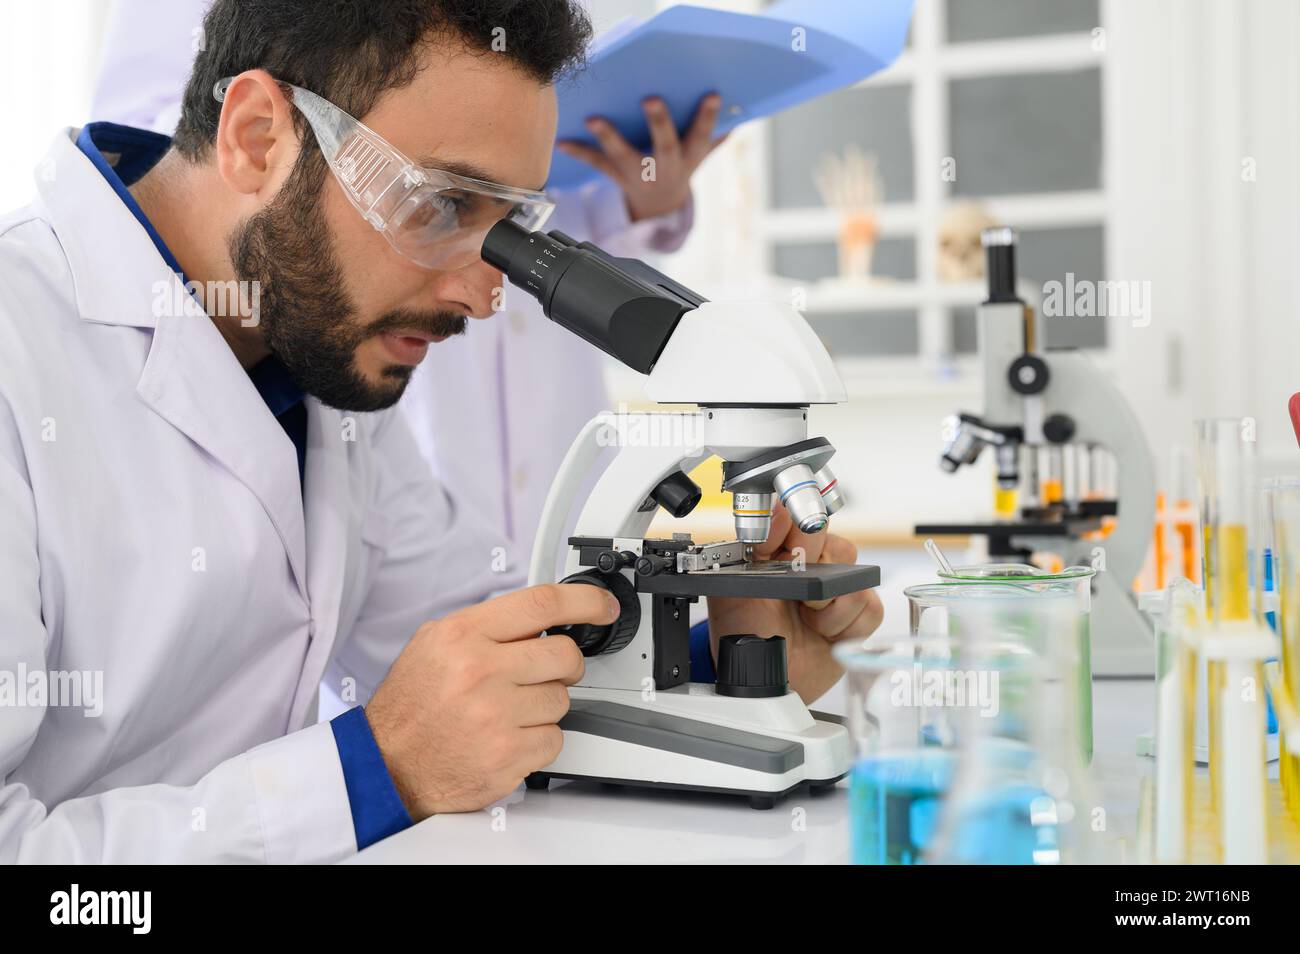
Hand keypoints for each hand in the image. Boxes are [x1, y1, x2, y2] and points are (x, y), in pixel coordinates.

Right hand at [365, 583, 618, 817]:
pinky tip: (507, 737)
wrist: (386, 765)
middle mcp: (480, 671)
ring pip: (562, 700)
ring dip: (544, 706)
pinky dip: (538, 740)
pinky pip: (555, 739)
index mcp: (463, 635)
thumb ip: (487, 625)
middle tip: (542, 673)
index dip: (585, 601)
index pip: (542, 603)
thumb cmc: (412, 704)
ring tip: (507, 711)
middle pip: (563, 654)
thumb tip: (541, 616)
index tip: (603, 606)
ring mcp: (496, 716)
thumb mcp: (435, 643)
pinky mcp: (508, 756)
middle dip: (563, 664)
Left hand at [557, 93, 727, 221]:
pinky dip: (579, 152)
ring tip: (594, 119)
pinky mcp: (618, 177)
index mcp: (688, 159)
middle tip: (651, 99)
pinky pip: (598, 164)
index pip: (702, 137)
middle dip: (659, 122)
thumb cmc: (679, 170)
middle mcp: (665, 167)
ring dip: (609, 137)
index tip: (713, 95)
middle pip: (665, 145)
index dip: (708, 118)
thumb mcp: (699, 157)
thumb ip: (713, 137)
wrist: (658, 210)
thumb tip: (738, 114)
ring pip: (625, 155)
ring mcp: (640, 174)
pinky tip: (562, 142)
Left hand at [706, 503, 883, 704]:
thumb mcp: (734, 586)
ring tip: (806, 619)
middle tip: (796, 597)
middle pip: (839, 545)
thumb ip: (754, 545)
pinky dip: (844, 627)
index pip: (807, 518)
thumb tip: (777, 511)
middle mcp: (814, 564)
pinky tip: (824, 634)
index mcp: (782, 549)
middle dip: (815, 575)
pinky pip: (870, 608)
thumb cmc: (744, 631)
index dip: (802, 533)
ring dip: (827, 608)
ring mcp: (838, 589)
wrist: (761, 676)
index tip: (789, 555)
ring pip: (856, 578)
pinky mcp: (859, 615)